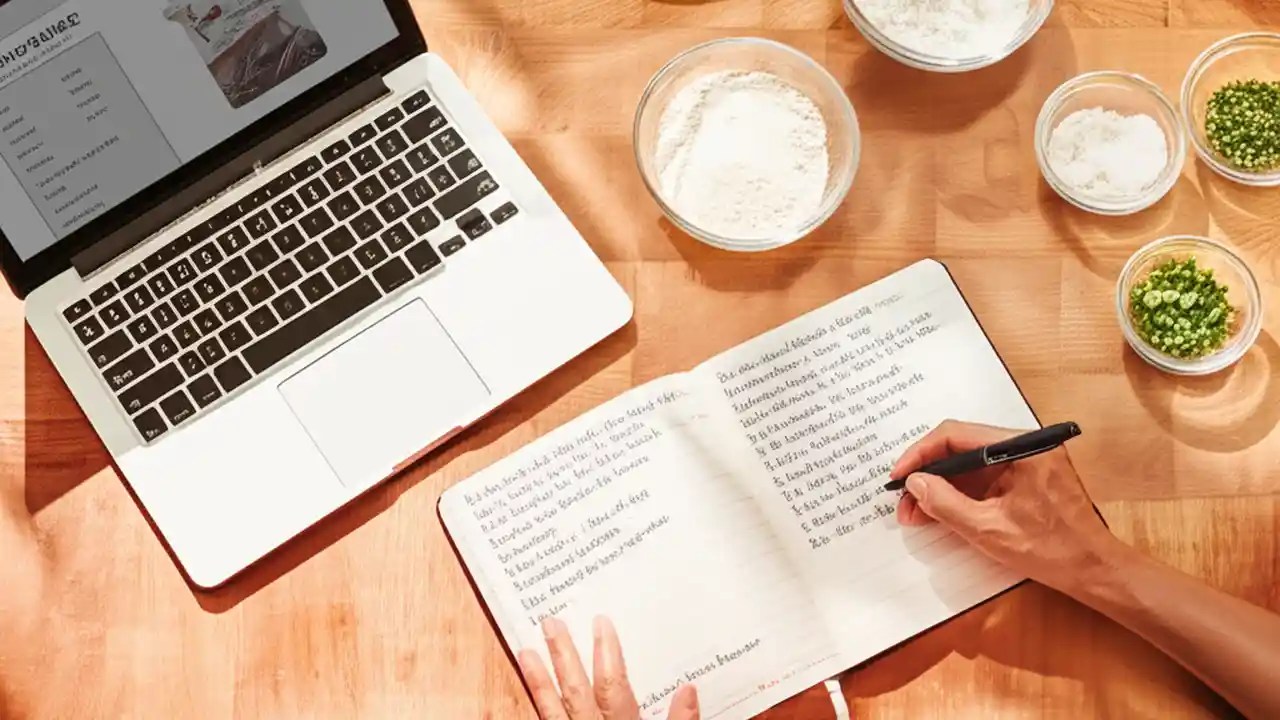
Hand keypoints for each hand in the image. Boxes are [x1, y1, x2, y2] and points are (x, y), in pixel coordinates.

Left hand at [518, 616, 699, 719]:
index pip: (613, 686)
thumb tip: (689, 689)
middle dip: (564, 655)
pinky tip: (516, 691)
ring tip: (525, 650)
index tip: (601, 621)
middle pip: (576, 691)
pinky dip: (534, 704)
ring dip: (538, 680)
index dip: (607, 653)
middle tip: (552, 621)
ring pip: (552, 708)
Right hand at [890, 420, 1120, 593]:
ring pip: (971, 463)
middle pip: (962, 447)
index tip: (899, 476)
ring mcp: (1028, 460)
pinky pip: (986, 476)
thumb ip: (946, 503)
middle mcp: (1026, 445)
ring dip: (943, 485)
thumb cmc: (1051, 551)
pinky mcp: (1028, 476)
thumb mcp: (988, 530)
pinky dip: (962, 492)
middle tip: (905, 501)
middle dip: (928, 474)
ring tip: (918, 512)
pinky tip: (942, 510)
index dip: (920, 454)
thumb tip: (915, 483)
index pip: (957, 435)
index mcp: (1022, 448)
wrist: (1094, 571)